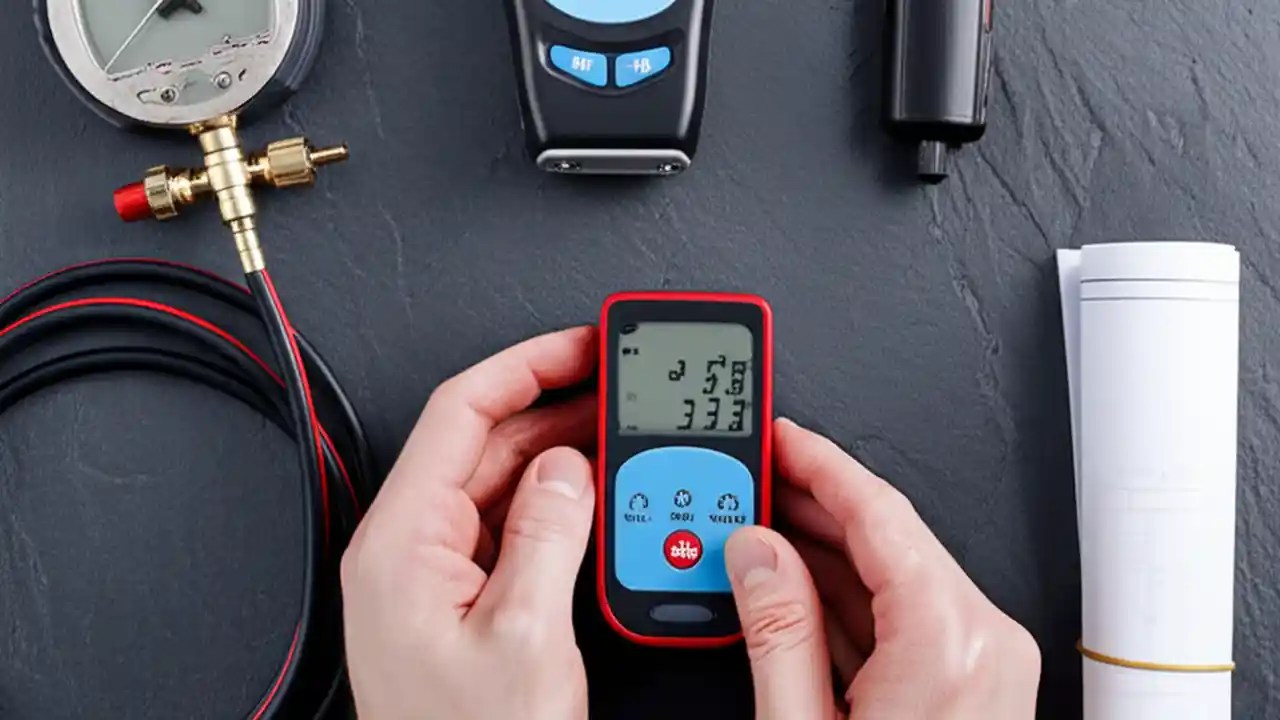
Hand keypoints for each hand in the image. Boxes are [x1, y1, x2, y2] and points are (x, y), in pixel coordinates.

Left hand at [340, 326, 597, 719]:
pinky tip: (593, 492)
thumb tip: (566, 466)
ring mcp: (431, 575)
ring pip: (497, 481)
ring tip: (615, 427)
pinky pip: (507, 525)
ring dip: (556, 450)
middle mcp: (408, 549)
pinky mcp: (458, 600)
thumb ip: (546, 533)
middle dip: (550, 404)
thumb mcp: (523, 634)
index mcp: (402, 542)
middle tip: (611, 382)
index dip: (524, 365)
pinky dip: (553, 500)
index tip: (577, 344)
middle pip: (480, 441)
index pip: (460, 414)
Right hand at [725, 418, 1040, 718]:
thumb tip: (755, 554)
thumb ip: (778, 632)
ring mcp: (986, 667)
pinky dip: (848, 604)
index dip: (819, 464)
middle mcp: (984, 645)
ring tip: (760, 537)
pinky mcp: (972, 688)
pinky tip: (796, 593)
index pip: (879, 514)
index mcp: (949, 644)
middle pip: (888, 538)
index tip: (782, 438)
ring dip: (824, 556)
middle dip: (811, 508)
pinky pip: (905, 622)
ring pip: (894, 579)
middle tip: (752, 486)